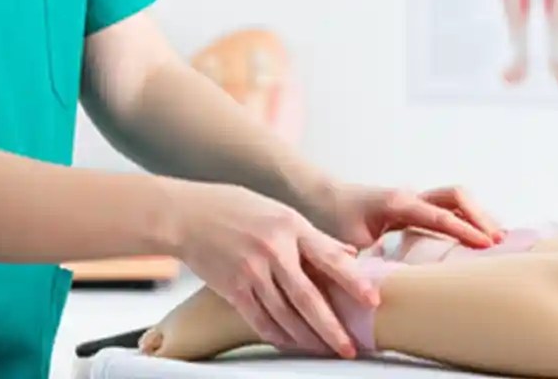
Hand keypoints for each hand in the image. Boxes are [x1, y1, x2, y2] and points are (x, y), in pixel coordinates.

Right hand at [169, 180, 378, 358]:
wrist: (184, 216)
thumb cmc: (231, 207)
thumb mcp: (277, 211)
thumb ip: (311, 235)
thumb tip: (347, 256)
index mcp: (289, 226)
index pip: (329, 258)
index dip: (354, 282)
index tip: (373, 301)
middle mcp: (272, 250)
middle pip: (308, 298)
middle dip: (332, 327)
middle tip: (350, 347)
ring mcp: (251, 271)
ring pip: (286, 316)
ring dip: (308, 338)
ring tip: (325, 350)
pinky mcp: (232, 288)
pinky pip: (260, 320)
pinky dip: (278, 335)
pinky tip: (292, 343)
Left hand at [307, 182, 503, 250]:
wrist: (324, 197)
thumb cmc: (335, 219)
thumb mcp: (351, 244)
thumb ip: (370, 263)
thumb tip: (388, 289)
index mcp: (397, 204)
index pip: (440, 215)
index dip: (465, 230)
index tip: (487, 245)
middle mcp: (410, 196)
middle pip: (456, 196)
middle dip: (480, 216)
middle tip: (498, 242)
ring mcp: (416, 198)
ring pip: (456, 199)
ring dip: (478, 216)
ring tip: (499, 241)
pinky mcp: (417, 206)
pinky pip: (449, 207)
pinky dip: (467, 219)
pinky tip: (480, 239)